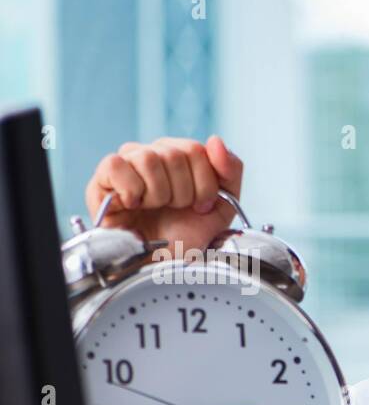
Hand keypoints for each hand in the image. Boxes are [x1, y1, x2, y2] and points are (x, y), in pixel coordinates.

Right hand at [85, 135, 243, 259]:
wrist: (163, 264)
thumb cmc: (187, 236)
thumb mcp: (223, 206)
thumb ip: (231, 170)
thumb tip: (215, 141)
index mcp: (180, 156)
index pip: (197, 149)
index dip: (203, 185)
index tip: (199, 206)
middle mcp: (153, 154)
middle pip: (175, 154)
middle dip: (183, 193)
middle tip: (175, 210)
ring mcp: (127, 163)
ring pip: (149, 158)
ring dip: (158, 194)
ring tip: (154, 209)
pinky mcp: (102, 178)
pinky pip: (116, 165)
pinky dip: (131, 191)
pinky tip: (133, 205)